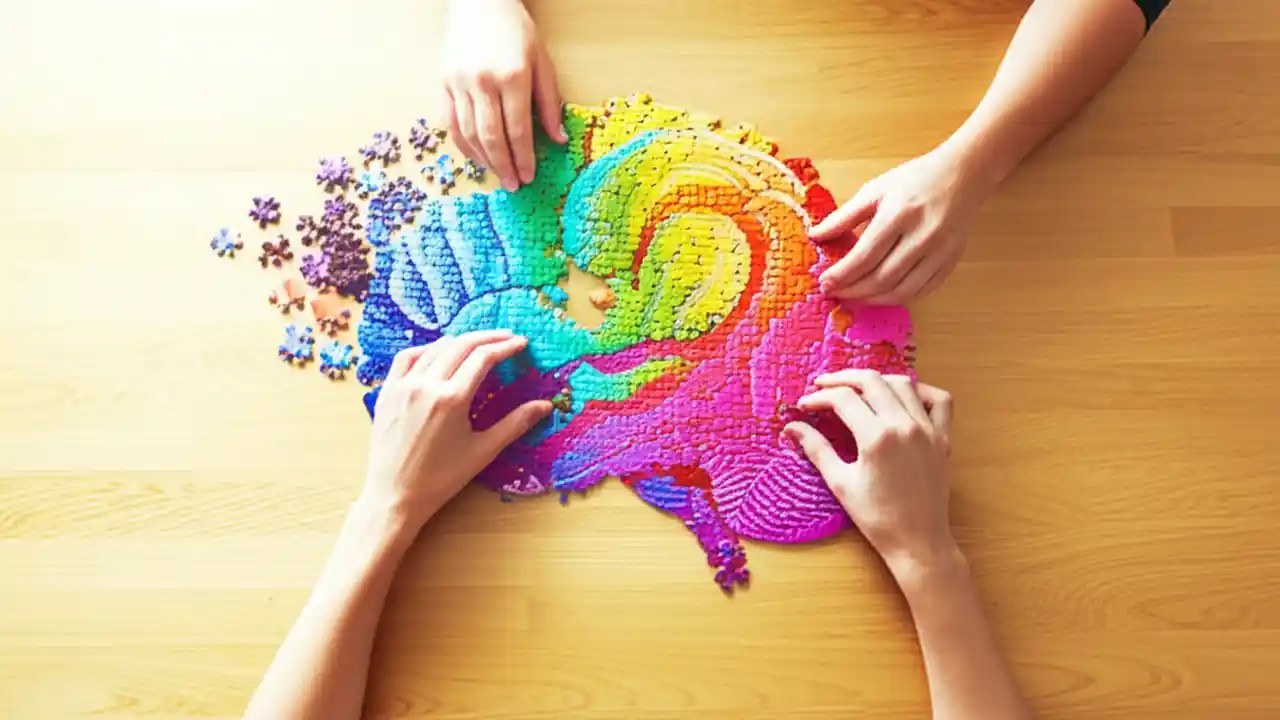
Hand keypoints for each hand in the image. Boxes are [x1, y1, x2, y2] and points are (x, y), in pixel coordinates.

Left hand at [362, 330, 552, 530]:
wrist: (394, 495)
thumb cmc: (442, 478)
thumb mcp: (483, 451)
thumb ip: (515, 424)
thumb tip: (545, 405)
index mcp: (452, 399)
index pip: (483, 357)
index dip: (505, 347)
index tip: (520, 343)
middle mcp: (427, 385)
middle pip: (461, 345)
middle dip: (487, 338)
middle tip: (506, 337)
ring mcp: (403, 385)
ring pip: (435, 348)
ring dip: (459, 341)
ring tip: (477, 344)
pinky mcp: (387, 391)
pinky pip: (406, 358)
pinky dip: (425, 349)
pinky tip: (437, 353)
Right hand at [439, 0, 566, 192]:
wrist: (480, 3)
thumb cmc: (516, 31)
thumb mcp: (542, 61)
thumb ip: (549, 101)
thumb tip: (558, 138)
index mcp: (512, 76)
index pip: (518, 129)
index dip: (524, 157)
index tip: (529, 176)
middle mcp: (483, 82)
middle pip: (492, 137)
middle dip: (504, 165)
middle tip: (513, 185)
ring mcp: (459, 83)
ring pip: (468, 133)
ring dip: (483, 159)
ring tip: (496, 174)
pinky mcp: (443, 82)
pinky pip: (450, 122)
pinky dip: (462, 144)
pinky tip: (475, 156)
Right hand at [785, 370, 956, 575]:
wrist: (918, 542)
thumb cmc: (876, 518)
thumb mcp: (841, 483)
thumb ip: (816, 449)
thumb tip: (792, 427)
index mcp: (876, 437)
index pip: (843, 399)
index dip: (819, 398)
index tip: (805, 406)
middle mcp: (904, 426)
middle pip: (871, 381)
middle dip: (843, 379)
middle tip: (823, 386)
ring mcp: (928, 429)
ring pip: (903, 384)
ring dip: (877, 380)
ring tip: (857, 388)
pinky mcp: (943, 438)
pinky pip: (939, 400)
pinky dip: (921, 390)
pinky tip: (903, 396)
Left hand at [811, 147, 990, 304]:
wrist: (963, 176)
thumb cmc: (914, 181)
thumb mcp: (875, 190)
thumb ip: (844, 216)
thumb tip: (815, 237)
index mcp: (899, 215)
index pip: (865, 256)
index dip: (842, 275)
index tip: (824, 283)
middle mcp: (922, 236)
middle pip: (882, 278)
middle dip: (853, 291)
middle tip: (835, 293)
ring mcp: (940, 252)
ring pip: (902, 291)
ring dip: (873, 300)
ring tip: (854, 297)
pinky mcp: (950, 262)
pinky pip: (921, 291)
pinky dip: (898, 298)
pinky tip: (880, 294)